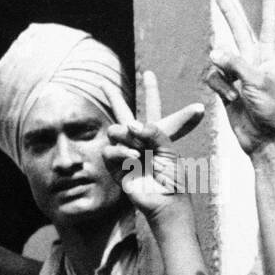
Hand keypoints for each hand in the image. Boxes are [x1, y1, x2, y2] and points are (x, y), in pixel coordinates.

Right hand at [103, 71, 204, 218]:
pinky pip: (111, 150)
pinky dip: (122, 153)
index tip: (148, 74)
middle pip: (123, 113)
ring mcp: (126, 152)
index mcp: (157, 133)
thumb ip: (152, 131)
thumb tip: (129, 124)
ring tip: (139, 152)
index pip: (154, 107)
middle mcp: (139, 140)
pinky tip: (134, 160)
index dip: (151, 90)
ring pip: (115, 131)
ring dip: (125, 137)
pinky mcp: (115, 166)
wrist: (164, 200)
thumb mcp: (169, 148)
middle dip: (113, 97)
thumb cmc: (172, 177)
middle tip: (102, 82)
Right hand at [206, 0, 274, 156]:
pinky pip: (213, 78)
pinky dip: (218, 87)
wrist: (264, 140)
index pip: (268, 22)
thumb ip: (235, 64)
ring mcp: (238, 74)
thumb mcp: (257, 82)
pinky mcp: (227, 88)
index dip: (267, 2)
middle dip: (229, 14)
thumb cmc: (271, 109)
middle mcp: (253, 61)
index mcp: (268, 55)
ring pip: (220, 58)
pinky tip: (230, 99)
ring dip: (223, 72)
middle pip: (238, 31)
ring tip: (235, 91)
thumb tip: (213, 52)